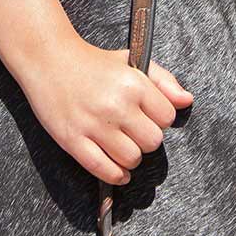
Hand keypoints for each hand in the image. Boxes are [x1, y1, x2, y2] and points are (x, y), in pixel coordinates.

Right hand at [13, 38, 195, 185]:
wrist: (48, 59)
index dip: (159, 119)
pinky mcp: (73, 140)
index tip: (146, 117)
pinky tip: (118, 171)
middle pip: (152, 142)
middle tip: (132, 132)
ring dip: (131, 158)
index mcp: (133, 84)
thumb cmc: (92, 62)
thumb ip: (163, 80)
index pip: (167, 118)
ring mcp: (94, 124)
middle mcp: (116, 105)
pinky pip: (104, 170)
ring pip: (132, 159)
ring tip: (122, 147)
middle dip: (145, 140)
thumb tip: (186, 101)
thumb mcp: (131, 62)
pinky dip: (116, 176)